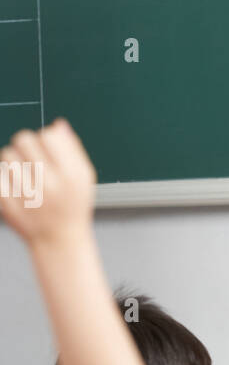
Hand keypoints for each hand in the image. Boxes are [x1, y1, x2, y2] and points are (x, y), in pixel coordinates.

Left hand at [0, 119, 95, 243]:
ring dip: (15, 161)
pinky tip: (16, 186)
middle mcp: (49, 184)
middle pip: (24, 139)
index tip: (49, 151)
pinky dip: (5, 176)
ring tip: (26, 176)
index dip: (47, 139)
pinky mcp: (7, 202)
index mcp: (71, 175)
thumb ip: (73, 149)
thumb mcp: (84, 178)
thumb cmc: (72, 206)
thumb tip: (57, 125)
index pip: (49, 135)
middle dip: (27, 145)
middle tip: (33, 160)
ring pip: (7, 154)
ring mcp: (25, 194)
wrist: (58, 240)